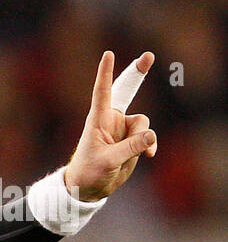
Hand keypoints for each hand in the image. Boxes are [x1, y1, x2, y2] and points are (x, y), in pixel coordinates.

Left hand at [63, 51, 156, 202]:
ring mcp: (124, 129)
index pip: (103, 92)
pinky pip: (148, 138)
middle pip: (127, 90)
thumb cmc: (89, 172)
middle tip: (148, 55)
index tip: (108, 54)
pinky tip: (149, 156)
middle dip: (138, 73)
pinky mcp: (134, 140)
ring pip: (143, 124)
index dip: (106, 73)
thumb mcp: (109, 160)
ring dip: (142, 139)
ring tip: (130, 155)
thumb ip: (131, 147)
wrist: (91, 188)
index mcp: (98, 119)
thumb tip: (151, 136)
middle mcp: (112, 119)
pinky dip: (150, 146)